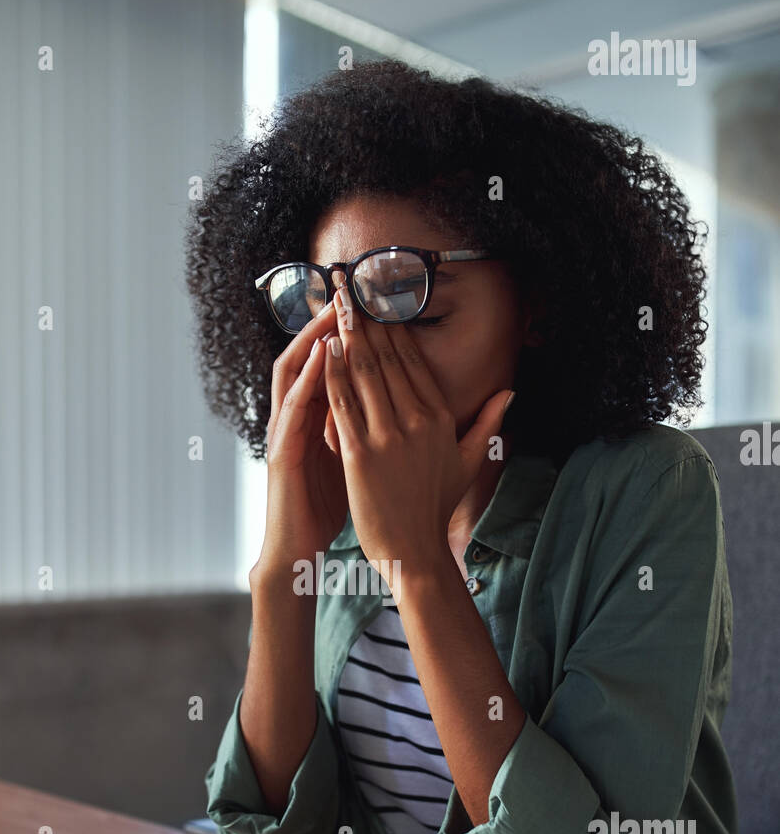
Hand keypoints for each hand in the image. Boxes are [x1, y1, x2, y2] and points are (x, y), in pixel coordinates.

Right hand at [254, 302, 348, 577]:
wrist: (297, 548)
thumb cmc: (326, 506)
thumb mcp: (353, 459)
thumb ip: (366, 427)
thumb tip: (390, 406)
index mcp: (315, 416)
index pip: (332, 364)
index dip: (349, 334)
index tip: (372, 304)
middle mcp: (296, 416)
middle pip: (308, 356)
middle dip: (327, 321)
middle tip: (349, 287)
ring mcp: (284, 430)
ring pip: (293, 372)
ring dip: (312, 337)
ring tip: (334, 307)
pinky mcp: (281, 450)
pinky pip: (293, 406)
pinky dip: (309, 377)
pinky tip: (324, 353)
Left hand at [323, 283, 513, 579]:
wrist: (414, 552)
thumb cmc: (436, 508)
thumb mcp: (469, 462)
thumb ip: (487, 423)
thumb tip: (510, 393)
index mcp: (440, 418)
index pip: (413, 360)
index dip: (393, 324)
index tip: (378, 297)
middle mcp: (416, 421)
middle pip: (386, 357)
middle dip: (365, 315)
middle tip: (348, 281)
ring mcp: (387, 436)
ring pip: (363, 373)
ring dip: (346, 333)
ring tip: (335, 301)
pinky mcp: (359, 454)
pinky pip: (342, 404)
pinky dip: (331, 373)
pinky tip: (323, 348)